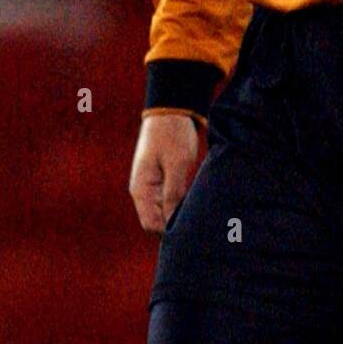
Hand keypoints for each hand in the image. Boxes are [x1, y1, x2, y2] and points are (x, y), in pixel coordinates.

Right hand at [129, 113, 200, 232]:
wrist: (170, 111)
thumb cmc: (173, 134)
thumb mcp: (178, 163)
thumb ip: (174, 194)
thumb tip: (174, 223)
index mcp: (141, 190)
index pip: (151, 225)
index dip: (170, 232)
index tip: (192, 230)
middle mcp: (143, 192)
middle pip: (157, 223)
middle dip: (175, 227)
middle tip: (201, 225)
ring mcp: (151, 187)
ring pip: (164, 213)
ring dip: (179, 216)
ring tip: (200, 215)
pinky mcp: (161, 182)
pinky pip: (168, 202)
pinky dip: (180, 205)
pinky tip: (196, 203)